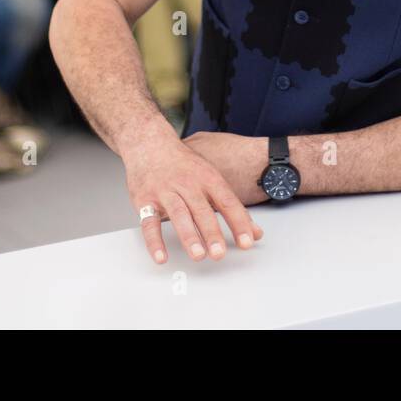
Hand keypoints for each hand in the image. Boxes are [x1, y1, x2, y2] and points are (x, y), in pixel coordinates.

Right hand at [122, 131, 264, 263]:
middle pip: (202, 210)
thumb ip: (233, 207)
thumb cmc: (184, 164)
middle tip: (220, 253)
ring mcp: (165, 191)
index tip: (247, 241)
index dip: (239, 222)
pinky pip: (149, 222)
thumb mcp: (212, 177)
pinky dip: (155, 241)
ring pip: (179, 214)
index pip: (227, 202)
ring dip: (188, 236)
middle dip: (212, 233)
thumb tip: (255, 232)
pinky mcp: (145, 200)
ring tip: (197, 255)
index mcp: (208, 178)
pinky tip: (161, 256)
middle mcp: (188, 184)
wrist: (151, 143)